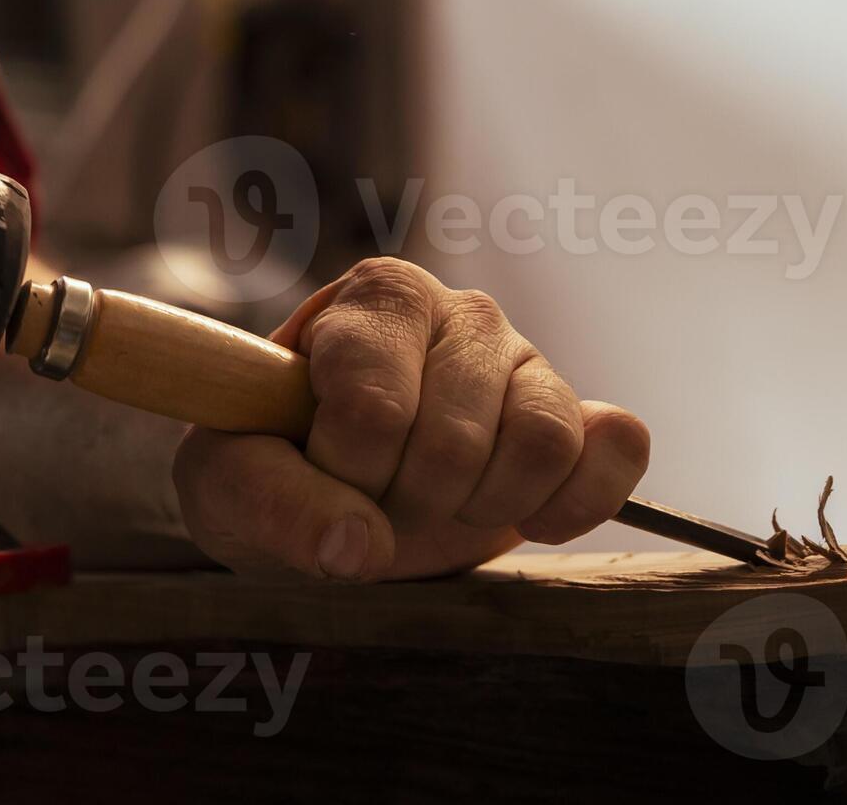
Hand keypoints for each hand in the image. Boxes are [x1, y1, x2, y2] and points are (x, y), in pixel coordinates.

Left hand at [171, 258, 648, 580]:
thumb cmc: (274, 464)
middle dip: (407, 504)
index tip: (321, 477)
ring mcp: (529, 358)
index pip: (375, 408)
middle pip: (456, 439)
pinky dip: (578, 502)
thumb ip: (271, 504)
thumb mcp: (228, 482)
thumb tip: (356, 547)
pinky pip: (618, 449)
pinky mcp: (582, 412)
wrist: (333, 488)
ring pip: (542, 443)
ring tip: (439, 504)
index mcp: (376, 299)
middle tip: (377, 500)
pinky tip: (524, 517)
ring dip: (483, 506)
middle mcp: (462, 311)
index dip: (345, 475)